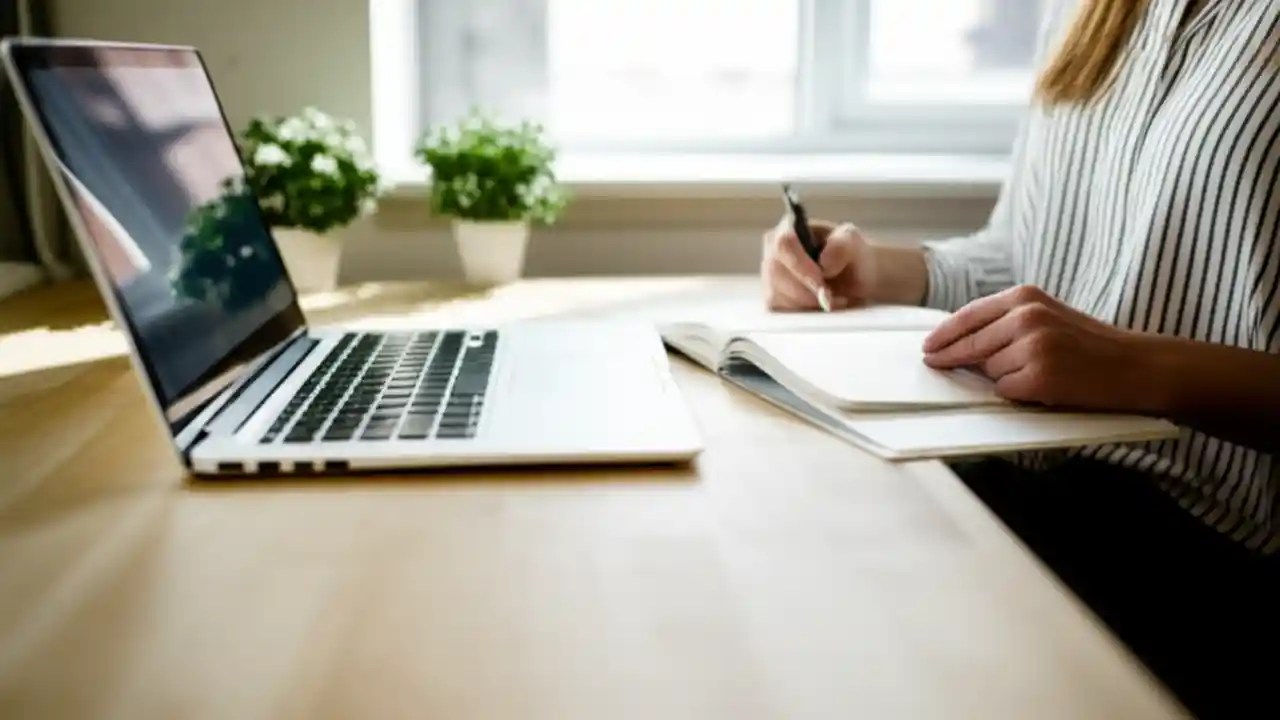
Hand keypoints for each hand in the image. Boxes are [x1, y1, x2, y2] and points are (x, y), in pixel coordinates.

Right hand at [761, 219, 875, 310]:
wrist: (858, 279)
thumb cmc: (853, 256)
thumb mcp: (855, 243)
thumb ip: (842, 246)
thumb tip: (824, 263)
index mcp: (790, 228)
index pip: (783, 243)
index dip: (799, 265)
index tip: (820, 281)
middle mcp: (773, 250)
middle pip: (776, 272)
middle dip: (806, 291)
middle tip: (832, 297)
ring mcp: (770, 276)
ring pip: (776, 294)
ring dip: (807, 304)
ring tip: (832, 301)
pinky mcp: (772, 299)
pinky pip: (778, 310)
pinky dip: (802, 312)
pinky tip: (819, 308)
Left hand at [921, 285, 1153, 409]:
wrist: (1136, 365)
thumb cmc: (1090, 345)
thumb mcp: (1048, 316)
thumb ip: (1007, 322)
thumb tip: (959, 343)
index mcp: (1026, 297)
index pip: (970, 315)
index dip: (945, 333)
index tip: (928, 346)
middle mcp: (1026, 316)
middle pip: (969, 343)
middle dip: (951, 357)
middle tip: (934, 364)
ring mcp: (1032, 346)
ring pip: (988, 370)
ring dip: (1002, 378)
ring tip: (1038, 373)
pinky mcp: (1039, 376)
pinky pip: (1005, 391)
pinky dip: (1017, 394)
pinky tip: (1044, 386)